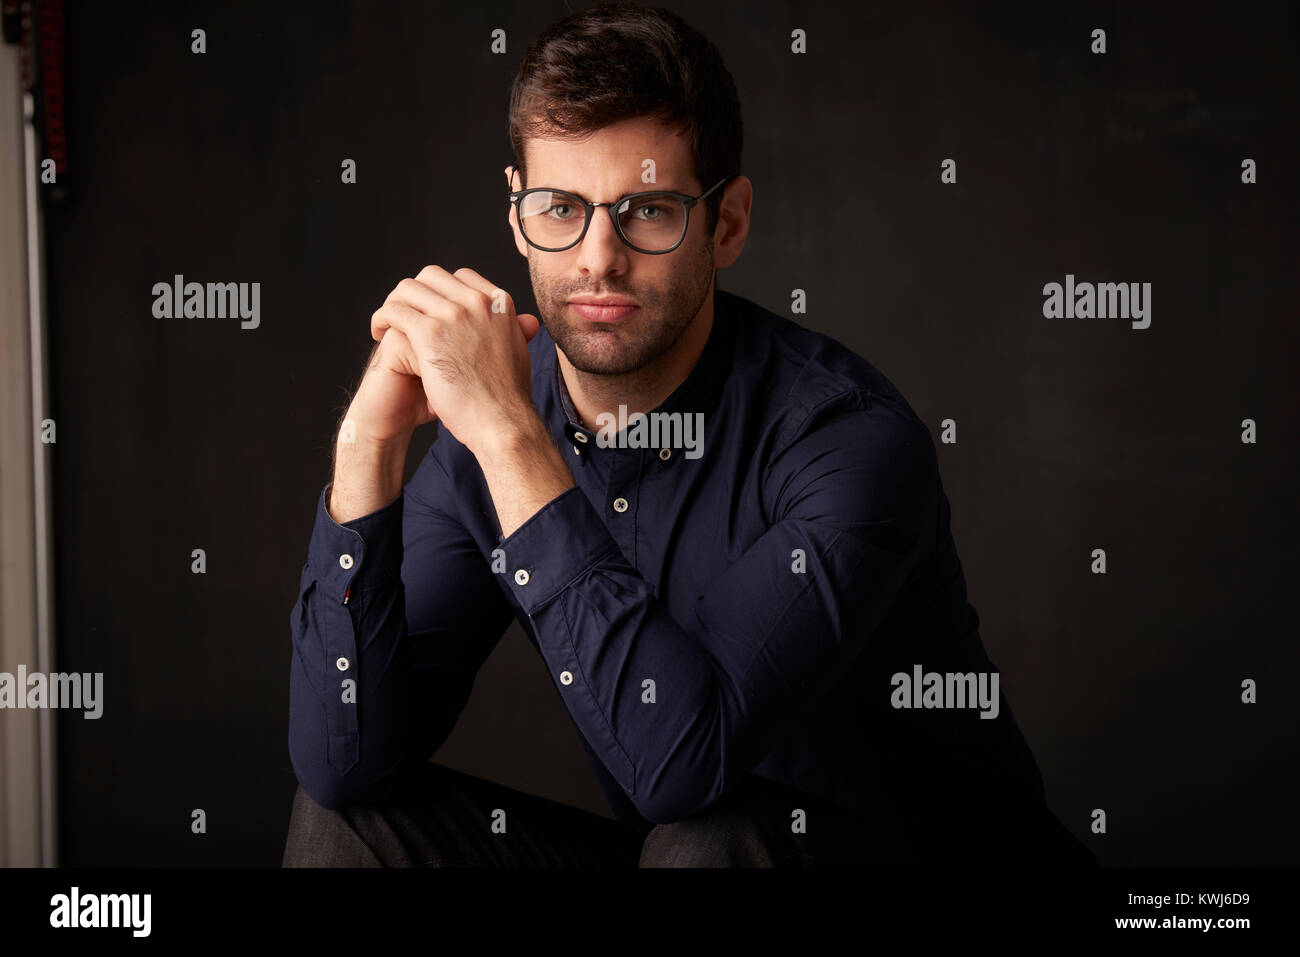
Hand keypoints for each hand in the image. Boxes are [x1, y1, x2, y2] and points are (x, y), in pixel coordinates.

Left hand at [349, 266, 539, 450]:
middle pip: (431, 276)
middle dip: (414, 293)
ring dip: (394, 303)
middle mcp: (477, 302)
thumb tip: (525, 323)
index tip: (430, 310)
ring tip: (386, 324)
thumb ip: (516, 331)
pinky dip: (382, 318)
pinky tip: (380, 333)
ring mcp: (453, 315)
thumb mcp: (520, 353)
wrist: (502, 422)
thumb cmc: (508, 398)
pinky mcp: (430, 333)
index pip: (460, 277)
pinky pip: (395, 311)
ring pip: (408, 289)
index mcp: (499, 303)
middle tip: (404, 314)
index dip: (440, 291)